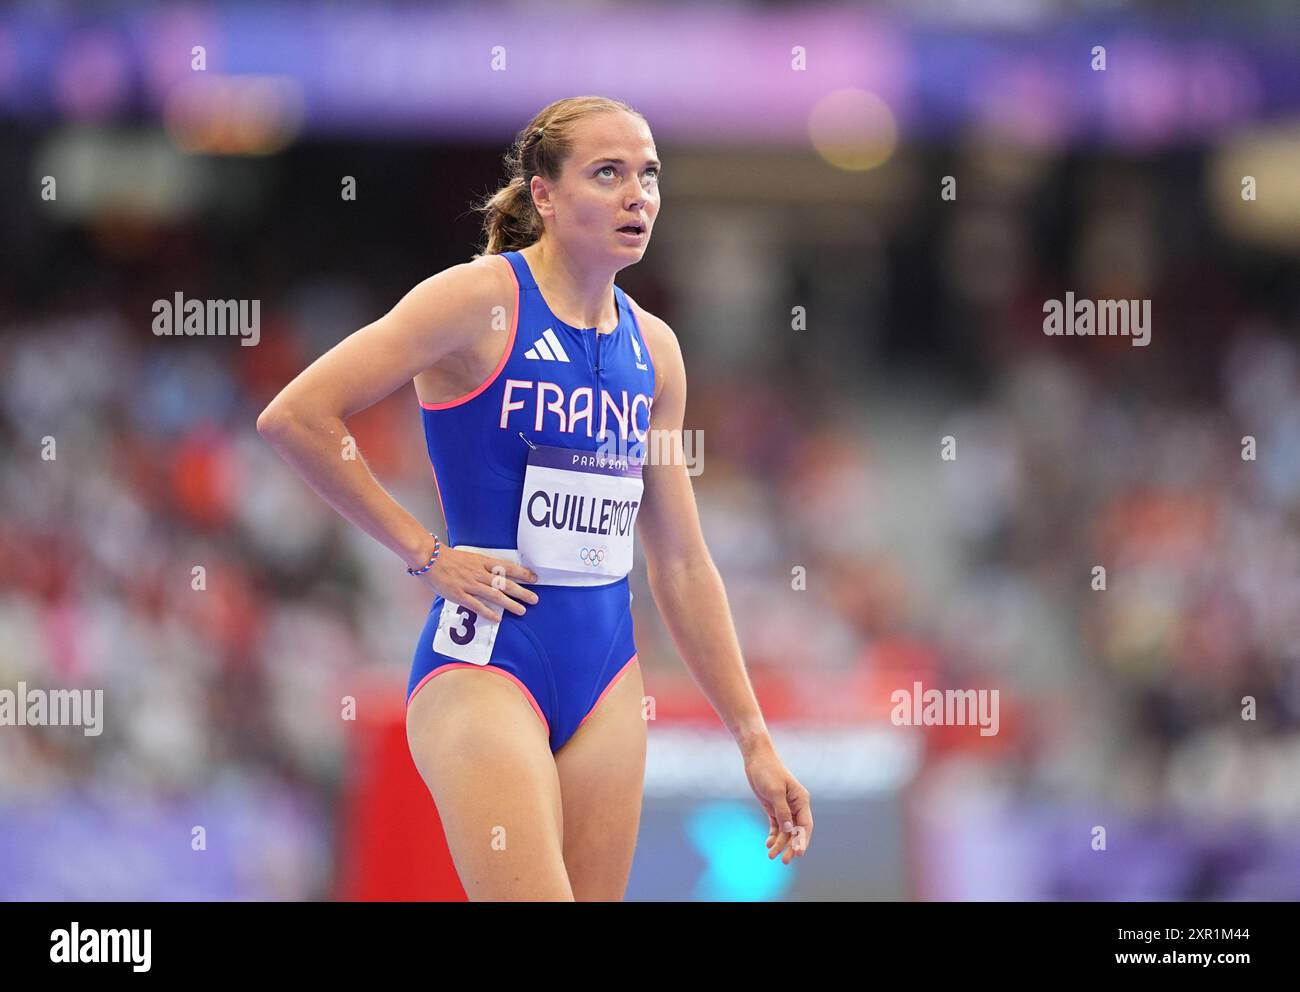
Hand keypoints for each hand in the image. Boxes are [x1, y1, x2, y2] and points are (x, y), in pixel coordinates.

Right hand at [414, 545, 538, 622]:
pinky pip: (476, 606)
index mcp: (482, 561)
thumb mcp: (470, 557)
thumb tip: (497, 573)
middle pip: (505, 583)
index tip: (534, 578)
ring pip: (495, 595)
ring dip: (510, 604)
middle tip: (535, 599)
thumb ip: (482, 565)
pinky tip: (498, 619)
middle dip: (522, 592)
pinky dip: (488, 612)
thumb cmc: (447, 557)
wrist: (429, 557)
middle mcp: (479, 573)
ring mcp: (469, 584)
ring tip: (522, 610)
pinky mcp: (459, 595)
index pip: (507, 567)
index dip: (522, 573)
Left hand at [743, 740, 812, 863]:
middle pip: (796, 831)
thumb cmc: (768, 771)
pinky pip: (776, 826)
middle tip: (785, 861)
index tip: (798, 853)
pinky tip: (768, 844)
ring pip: (785, 831)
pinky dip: (773, 835)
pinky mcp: (774, 808)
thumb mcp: (775, 791)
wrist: (756, 759)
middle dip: (791, 846)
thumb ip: (782, 811)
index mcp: (801, 800)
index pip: (806, 825)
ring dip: (779, 843)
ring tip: (770, 856)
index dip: (803, 840)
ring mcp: (785, 807)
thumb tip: (789, 829)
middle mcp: (796, 805)